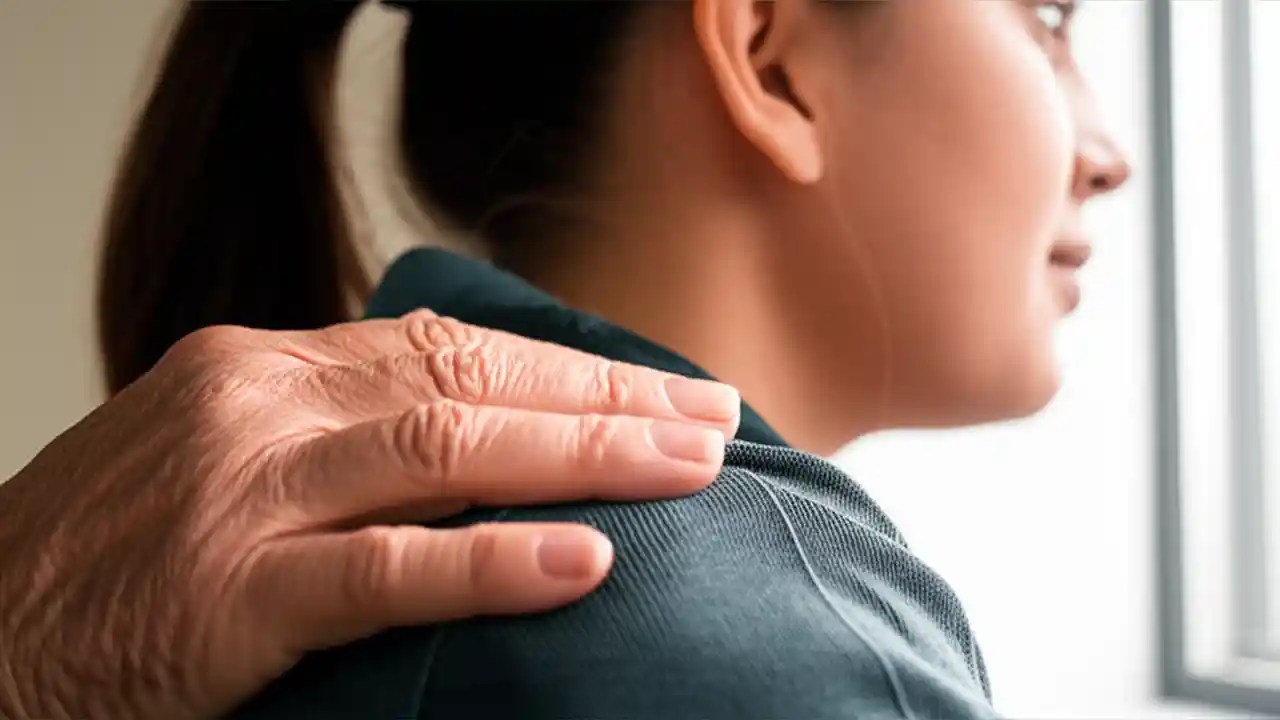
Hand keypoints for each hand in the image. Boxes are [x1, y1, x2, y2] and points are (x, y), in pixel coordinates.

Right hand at [0, 310, 738, 719]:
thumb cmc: (114, 559)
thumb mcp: (223, 458)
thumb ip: (338, 437)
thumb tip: (486, 442)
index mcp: (265, 369)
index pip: (450, 346)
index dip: (570, 368)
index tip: (665, 389)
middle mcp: (260, 406)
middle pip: (469, 381)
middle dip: (605, 401)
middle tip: (713, 421)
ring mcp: (241, 494)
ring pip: (444, 450)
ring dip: (584, 456)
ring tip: (690, 469)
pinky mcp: (226, 595)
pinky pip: (383, 569)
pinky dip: (488, 563)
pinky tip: (581, 563)